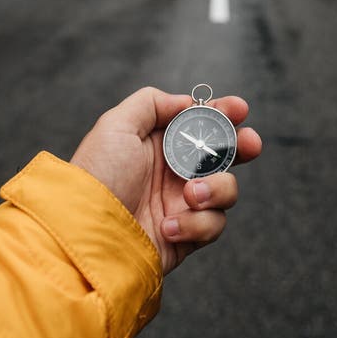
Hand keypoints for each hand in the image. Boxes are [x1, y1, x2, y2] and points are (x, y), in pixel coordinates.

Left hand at [70, 87, 261, 274]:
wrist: (87, 235)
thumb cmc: (97, 177)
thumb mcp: (116, 126)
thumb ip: (152, 103)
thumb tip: (187, 102)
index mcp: (159, 144)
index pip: (200, 124)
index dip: (223, 113)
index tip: (239, 109)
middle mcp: (174, 172)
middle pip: (224, 155)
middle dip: (242, 146)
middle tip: (249, 144)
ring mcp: (182, 204)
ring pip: (226, 189)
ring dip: (215, 188)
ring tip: (189, 194)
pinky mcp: (187, 236)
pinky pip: (213, 225)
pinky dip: (196, 224)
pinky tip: (169, 226)